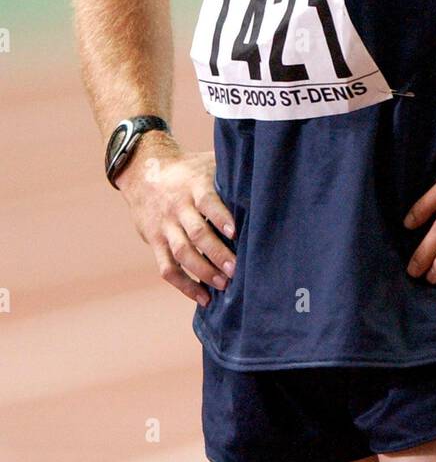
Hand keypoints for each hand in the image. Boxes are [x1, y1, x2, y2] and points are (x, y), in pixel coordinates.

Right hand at [117, 137, 236, 306]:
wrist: (143, 172)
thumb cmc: (188, 169)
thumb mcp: (207, 163)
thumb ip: (231, 173)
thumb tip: (266, 177)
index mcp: (194, 186)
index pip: (207, 202)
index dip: (220, 217)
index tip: (235, 233)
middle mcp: (178, 207)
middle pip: (196, 233)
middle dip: (216, 253)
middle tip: (235, 270)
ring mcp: (165, 226)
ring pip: (182, 253)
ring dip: (202, 272)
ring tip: (223, 285)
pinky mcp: (154, 242)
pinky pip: (167, 268)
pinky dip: (184, 285)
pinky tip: (203, 297)